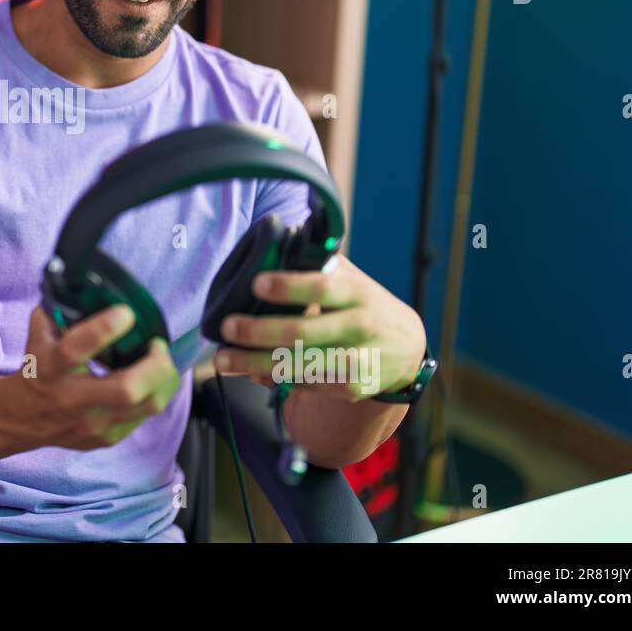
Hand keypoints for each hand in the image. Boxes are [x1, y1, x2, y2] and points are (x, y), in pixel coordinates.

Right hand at [11, 304, 180, 449]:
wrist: (20, 419)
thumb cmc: (36, 369)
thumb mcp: (38, 337)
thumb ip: (57, 311)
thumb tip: (82, 283)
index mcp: (50, 368)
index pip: (75, 349)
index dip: (104, 329)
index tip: (127, 313)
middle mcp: (71, 399)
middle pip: (127, 389)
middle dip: (155, 365)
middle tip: (157, 345)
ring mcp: (90, 423)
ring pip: (146, 406)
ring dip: (164, 380)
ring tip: (162, 361)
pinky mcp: (105, 438)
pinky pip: (143, 416)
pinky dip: (153, 394)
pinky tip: (150, 381)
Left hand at [212, 255, 425, 402]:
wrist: (407, 347)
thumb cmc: (365, 304)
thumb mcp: (352, 278)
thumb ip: (318, 263)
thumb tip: (274, 242)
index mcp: (356, 292)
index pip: (321, 287)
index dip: (288, 286)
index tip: (256, 283)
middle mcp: (359, 326)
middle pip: (303, 332)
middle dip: (259, 331)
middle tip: (227, 328)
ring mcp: (356, 361)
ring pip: (300, 365)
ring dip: (256, 364)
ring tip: (223, 360)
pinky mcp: (351, 388)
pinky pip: (305, 384)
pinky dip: (274, 379)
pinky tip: (250, 372)